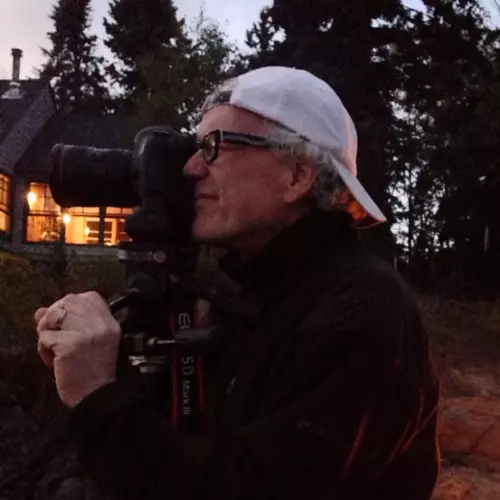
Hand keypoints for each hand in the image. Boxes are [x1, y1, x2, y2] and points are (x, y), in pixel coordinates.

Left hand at [34, 291, 121, 407]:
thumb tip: (40, 311)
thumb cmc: (94, 372)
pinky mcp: (69, 345)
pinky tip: (54, 362)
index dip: (72, 304)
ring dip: (46, 331)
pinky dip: (43, 350)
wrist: (97, 397)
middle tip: (55, 333)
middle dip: (55, 314)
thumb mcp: (90, 343)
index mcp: (110, 323)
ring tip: (53, 348)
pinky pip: (45, 337)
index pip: (90, 296)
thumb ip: (71, 323)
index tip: (67, 321)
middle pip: (69, 300)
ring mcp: (85, 333)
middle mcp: (100, 324)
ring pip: (54, 315)